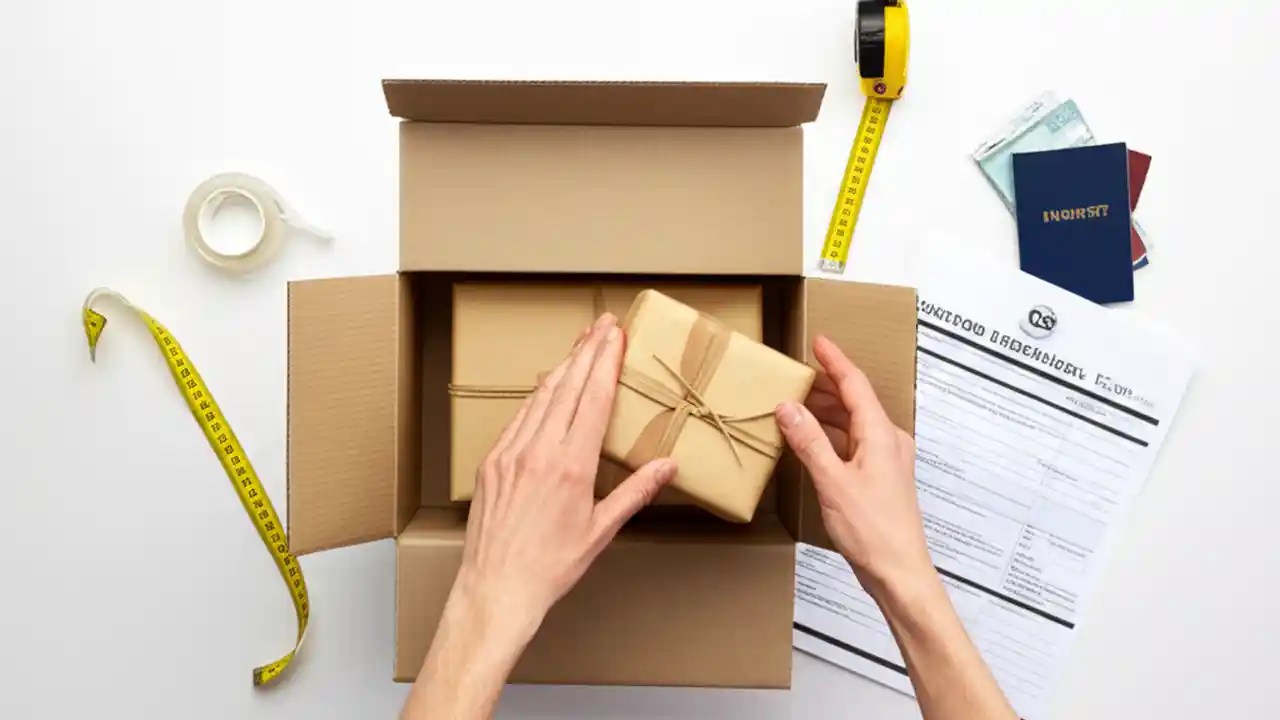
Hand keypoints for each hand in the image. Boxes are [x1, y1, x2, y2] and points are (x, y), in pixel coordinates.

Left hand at [450, 312, 677, 644]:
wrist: (496, 588)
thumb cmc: (550, 567)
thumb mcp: (601, 531)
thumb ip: (635, 492)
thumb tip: (668, 466)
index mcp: (571, 466)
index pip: (593, 399)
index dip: (606, 363)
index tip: (615, 337)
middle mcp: (538, 452)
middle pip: (567, 387)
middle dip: (588, 351)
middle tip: (602, 325)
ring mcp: (510, 454)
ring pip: (540, 398)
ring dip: (563, 367)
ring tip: (580, 345)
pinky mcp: (490, 463)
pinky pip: (518, 419)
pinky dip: (536, 398)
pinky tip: (547, 388)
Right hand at [774, 335, 932, 597]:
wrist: (899, 572)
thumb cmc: (874, 531)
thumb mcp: (832, 482)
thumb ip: (809, 442)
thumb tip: (788, 408)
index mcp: (881, 435)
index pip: (856, 385)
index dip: (835, 362)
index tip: (819, 342)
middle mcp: (888, 442)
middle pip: (855, 402)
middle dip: (826, 386)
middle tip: (796, 375)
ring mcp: (886, 462)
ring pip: (854, 424)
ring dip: (827, 413)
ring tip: (797, 405)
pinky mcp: (879, 480)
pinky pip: (853, 445)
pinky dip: (831, 437)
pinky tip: (812, 443)